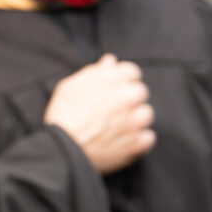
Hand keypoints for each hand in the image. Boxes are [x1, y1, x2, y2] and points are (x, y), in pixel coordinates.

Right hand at [43, 54, 154, 173]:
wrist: (62, 149)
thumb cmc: (62, 116)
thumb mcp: (70, 86)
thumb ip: (93, 72)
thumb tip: (109, 62)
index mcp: (112, 81)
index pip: (131, 71)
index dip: (122, 79)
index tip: (116, 86)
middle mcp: (127, 98)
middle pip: (141, 91)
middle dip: (130, 97)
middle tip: (114, 107)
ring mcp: (134, 122)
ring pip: (147, 114)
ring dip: (136, 117)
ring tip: (119, 124)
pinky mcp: (136, 143)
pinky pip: (148, 137)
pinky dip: (139, 138)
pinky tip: (124, 139)